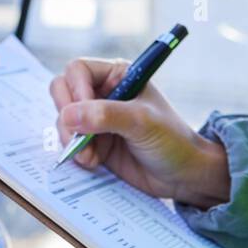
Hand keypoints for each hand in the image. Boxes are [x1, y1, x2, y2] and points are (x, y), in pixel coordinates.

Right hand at [49, 57, 229, 207]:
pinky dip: (75, 152)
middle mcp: (104, 93)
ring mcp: (97, 118)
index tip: (83, 114)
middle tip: (77, 138)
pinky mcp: (94, 142)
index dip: (76, 90)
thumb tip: (68, 116)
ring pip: (63, 119)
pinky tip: (93, 162)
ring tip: (90, 156)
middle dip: (67, 116)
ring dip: (71, 139)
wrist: (184, 176)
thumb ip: (106, 116)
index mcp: (118, 75)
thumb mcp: (142, 122)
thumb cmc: (172, 140)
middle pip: (63, 91)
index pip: (78, 70)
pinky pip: (69, 141)